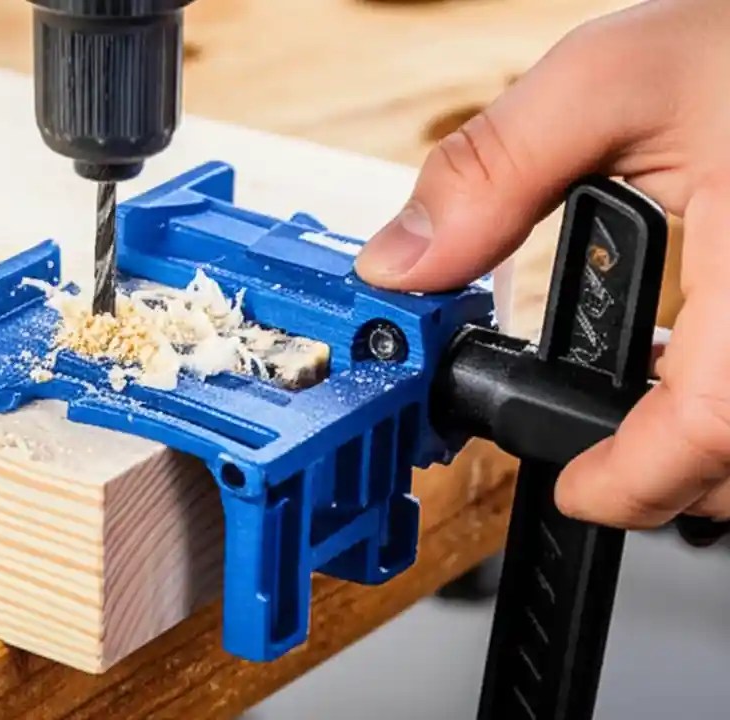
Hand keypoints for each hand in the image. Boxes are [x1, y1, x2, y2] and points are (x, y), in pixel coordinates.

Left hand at [353, 0, 729, 529]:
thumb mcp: (611, 80)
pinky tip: (694, 356)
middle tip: (596, 460)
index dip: (634, 482)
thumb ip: (494, 174)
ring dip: (707, 441)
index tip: (577, 493)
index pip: (710, 426)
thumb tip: (400, 264)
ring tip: (640, 417)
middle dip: (667, 475)